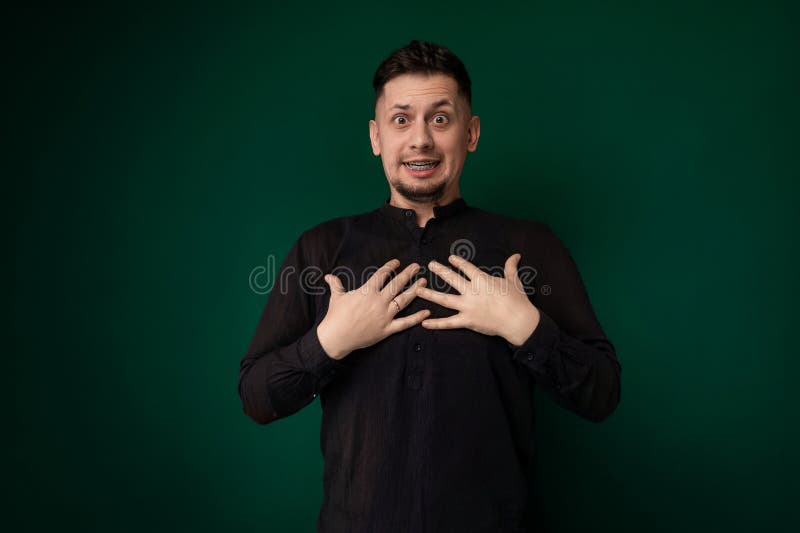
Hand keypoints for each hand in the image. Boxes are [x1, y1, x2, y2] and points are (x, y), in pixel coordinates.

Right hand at [317, 258, 429, 359]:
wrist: (336, 337)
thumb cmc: (335, 316)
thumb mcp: (336, 297)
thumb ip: (336, 285)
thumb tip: (328, 276)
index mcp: (367, 291)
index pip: (382, 274)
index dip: (390, 266)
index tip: (397, 262)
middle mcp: (378, 301)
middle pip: (397, 284)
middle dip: (408, 274)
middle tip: (417, 266)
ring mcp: (384, 315)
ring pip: (404, 300)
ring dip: (415, 290)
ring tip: (424, 282)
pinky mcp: (387, 329)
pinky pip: (405, 323)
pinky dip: (416, 318)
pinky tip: (427, 312)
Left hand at [417, 253, 540, 345]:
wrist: (518, 321)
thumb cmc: (517, 300)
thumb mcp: (513, 281)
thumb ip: (511, 267)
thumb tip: (516, 255)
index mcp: (482, 280)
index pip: (467, 268)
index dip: (458, 262)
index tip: (451, 258)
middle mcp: (471, 291)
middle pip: (452, 279)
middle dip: (440, 270)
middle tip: (431, 264)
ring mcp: (467, 307)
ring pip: (444, 299)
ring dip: (430, 294)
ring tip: (417, 290)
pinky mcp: (467, 321)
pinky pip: (448, 323)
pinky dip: (436, 324)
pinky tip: (424, 322)